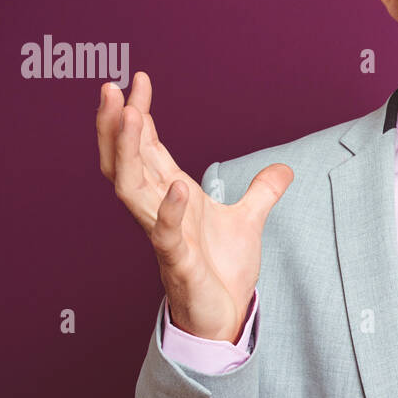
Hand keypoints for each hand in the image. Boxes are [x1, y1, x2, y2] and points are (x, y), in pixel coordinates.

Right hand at [96, 71, 294, 340]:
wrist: (225, 318)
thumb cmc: (223, 271)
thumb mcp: (249, 221)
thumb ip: (262, 192)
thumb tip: (285, 168)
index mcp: (172, 196)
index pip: (147, 148)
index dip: (140, 115)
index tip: (138, 80)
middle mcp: (159, 211)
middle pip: (125, 162)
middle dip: (116, 126)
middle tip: (113, 88)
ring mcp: (164, 236)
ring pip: (131, 190)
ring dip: (129, 153)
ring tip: (133, 117)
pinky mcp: (178, 263)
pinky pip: (165, 235)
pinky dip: (170, 210)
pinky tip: (178, 186)